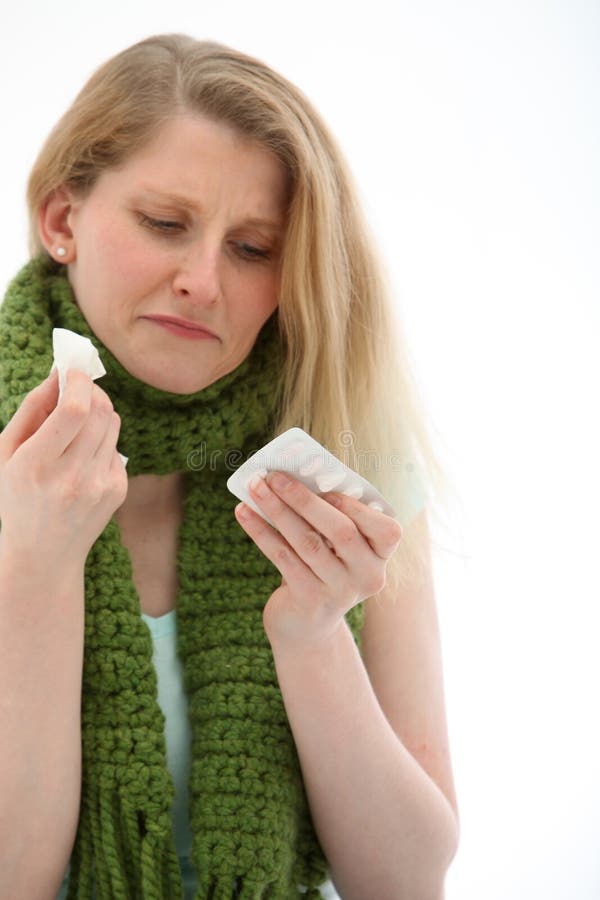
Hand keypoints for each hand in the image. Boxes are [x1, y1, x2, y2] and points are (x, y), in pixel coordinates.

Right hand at [0, 368, 126, 573]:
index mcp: (36, 465)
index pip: (74, 410)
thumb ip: (31, 409)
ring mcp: (99, 486)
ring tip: (77, 426)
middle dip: (91, 390)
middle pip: (100, 411)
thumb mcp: (7, 453)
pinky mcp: (117, 491)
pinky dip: (102, 442)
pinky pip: (116, 448)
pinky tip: (83, 459)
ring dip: (98, 413)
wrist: (41, 556)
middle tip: (78, 388)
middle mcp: (72, 476)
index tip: (73, 369)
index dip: (79, 381)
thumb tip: (59, 373)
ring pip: (112, 424)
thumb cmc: (17, 498)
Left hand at [234, 470, 402, 646]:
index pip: (386, 530)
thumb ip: (329, 516)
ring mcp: (340, 592)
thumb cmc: (321, 567)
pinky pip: (283, 558)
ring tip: (254, 488)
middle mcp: (367, 576)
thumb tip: (294, 477)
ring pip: (308, 542)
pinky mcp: (310, 601)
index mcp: (381, 557)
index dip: (355, 505)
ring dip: (278, 510)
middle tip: (274, 476)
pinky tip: (243, 512)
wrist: (306, 625)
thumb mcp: (335, 546)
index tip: (321, 484)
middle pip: (341, 531)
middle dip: (305, 499)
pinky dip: (261, 531)